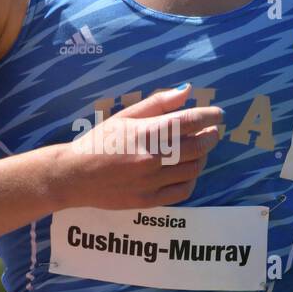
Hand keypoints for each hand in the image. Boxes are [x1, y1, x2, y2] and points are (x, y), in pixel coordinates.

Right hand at [55, 84, 223, 210]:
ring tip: (199, 150)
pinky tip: (188, 171)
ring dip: (202, 157)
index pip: (190, 121)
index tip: (218, 114)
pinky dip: (191, 179)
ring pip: (193, 169)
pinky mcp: (149, 200)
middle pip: (198, 146)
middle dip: (211, 136)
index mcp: (146, 133)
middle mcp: (153, 158)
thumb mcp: (125, 116)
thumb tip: (187, 91)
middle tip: (212, 131)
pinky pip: (183, 191)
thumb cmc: (99, 141)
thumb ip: (157, 103)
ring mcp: (152, 181)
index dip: (209, 116)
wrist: (74, 175)